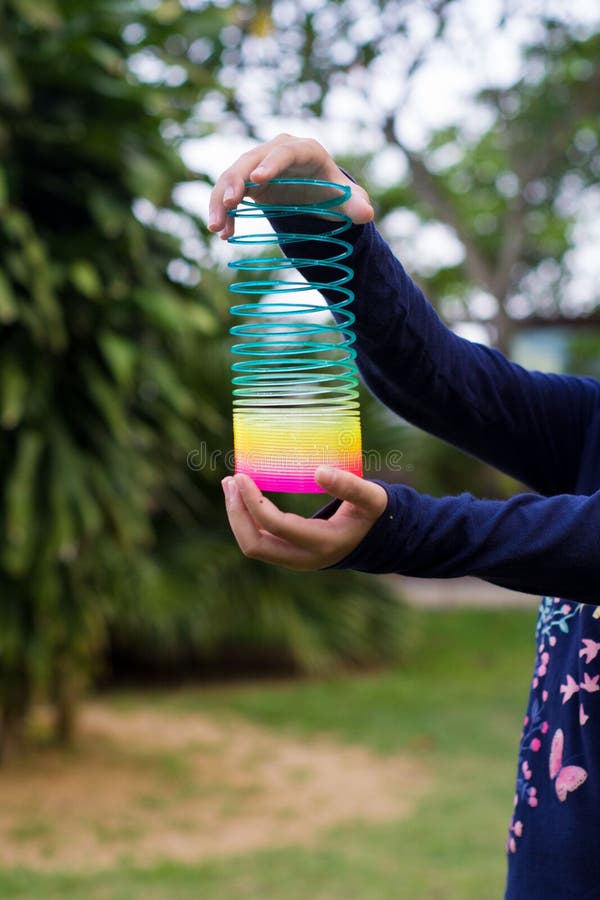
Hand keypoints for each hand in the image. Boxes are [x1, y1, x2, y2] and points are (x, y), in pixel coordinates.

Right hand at [208, 132, 373, 240]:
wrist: (316, 192)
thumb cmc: (332, 191)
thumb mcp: (346, 199)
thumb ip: (356, 204)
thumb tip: (367, 214)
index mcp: (304, 150)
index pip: (285, 153)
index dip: (271, 164)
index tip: (258, 179)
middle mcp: (276, 151)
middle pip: (250, 161)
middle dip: (235, 182)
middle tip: (227, 205)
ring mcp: (257, 164)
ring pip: (232, 177)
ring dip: (220, 201)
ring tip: (216, 227)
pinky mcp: (245, 180)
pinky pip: (228, 193)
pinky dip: (223, 211)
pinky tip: (223, 233)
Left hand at [221, 465, 387, 570]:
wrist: (377, 541)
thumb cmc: (373, 514)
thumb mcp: (371, 498)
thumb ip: (350, 485)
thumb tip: (319, 471)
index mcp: (322, 543)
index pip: (276, 526)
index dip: (253, 502)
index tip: (242, 476)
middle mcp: (304, 558)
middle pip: (254, 545)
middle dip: (236, 513)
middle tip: (230, 481)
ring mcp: (294, 560)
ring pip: (253, 546)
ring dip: (237, 517)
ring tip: (230, 485)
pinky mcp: (289, 555)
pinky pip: (259, 542)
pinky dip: (246, 520)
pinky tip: (242, 498)